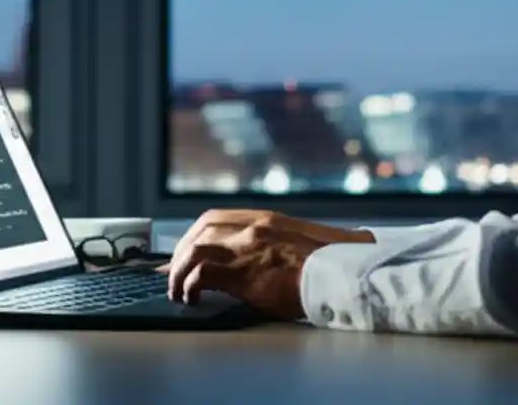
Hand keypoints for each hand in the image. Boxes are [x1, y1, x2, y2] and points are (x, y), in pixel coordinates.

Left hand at [158, 209, 374, 319]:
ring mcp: (246, 249)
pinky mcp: (243, 273)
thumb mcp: (316, 243)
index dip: (194, 235)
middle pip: (200, 230)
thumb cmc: (337, 266)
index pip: (216, 218)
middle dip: (181, 251)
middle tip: (174, 272)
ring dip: (179, 272)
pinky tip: (191, 299)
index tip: (185, 250)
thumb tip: (327, 243)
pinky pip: (200, 274)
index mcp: (268, 220)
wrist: (343, 278)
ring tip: (177, 292)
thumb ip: (300, 240)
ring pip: (194, 250)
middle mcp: (253, 228)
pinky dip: (189, 286)